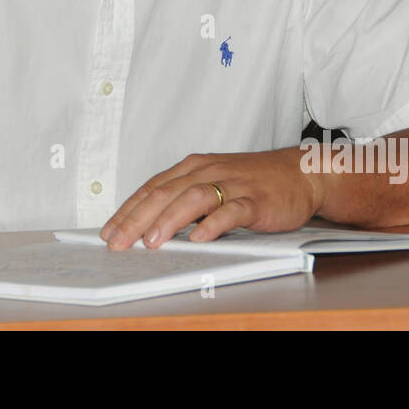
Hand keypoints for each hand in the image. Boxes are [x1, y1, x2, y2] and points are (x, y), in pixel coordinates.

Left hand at [100, 149, 324, 249]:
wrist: (300, 173)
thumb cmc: (253, 181)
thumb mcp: (213, 182)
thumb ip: (185, 198)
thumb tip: (150, 225)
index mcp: (193, 167)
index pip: (152, 188)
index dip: (128, 210)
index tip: (108, 232)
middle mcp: (208, 171)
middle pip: (165, 193)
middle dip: (137, 219)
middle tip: (118, 241)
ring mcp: (232, 184)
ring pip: (193, 199)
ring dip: (169, 220)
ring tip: (151, 242)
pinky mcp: (255, 200)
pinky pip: (231, 211)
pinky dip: (213, 224)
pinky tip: (199, 238)